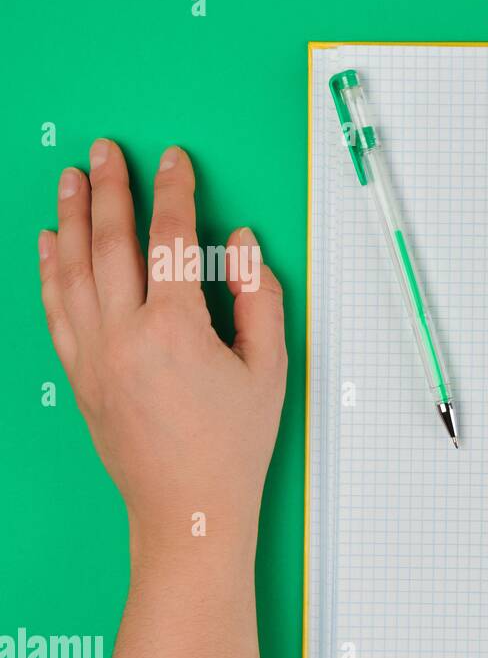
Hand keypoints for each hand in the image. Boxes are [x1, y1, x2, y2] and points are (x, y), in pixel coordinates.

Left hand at [38, 140, 286, 564]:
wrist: (187, 507)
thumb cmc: (232, 445)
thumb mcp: (268, 369)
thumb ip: (259, 297)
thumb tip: (241, 243)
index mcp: (175, 329)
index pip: (171, 240)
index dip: (173, 193)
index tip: (172, 161)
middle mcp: (123, 335)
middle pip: (109, 243)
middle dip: (108, 189)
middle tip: (105, 150)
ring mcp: (92, 355)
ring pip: (70, 269)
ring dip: (68, 217)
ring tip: (69, 178)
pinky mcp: (78, 374)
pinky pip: (54, 308)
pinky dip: (49, 270)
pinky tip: (48, 244)